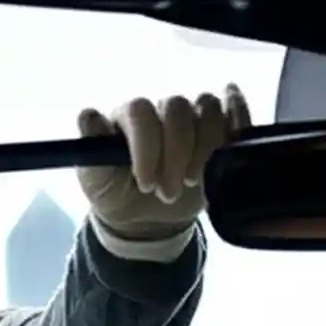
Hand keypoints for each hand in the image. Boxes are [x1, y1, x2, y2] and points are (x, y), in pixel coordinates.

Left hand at [77, 84, 250, 239]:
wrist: (144, 217)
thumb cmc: (116, 193)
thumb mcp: (95, 180)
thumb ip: (90, 147)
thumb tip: (87, 116)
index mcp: (127, 116)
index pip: (140, 112)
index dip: (147, 146)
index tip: (145, 183)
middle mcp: (159, 109)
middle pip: (177, 107)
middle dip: (177, 154)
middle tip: (166, 193)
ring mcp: (190, 115)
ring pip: (208, 108)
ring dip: (205, 147)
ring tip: (193, 183)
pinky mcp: (218, 127)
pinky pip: (234, 110)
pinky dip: (238, 123)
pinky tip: (231, 147)